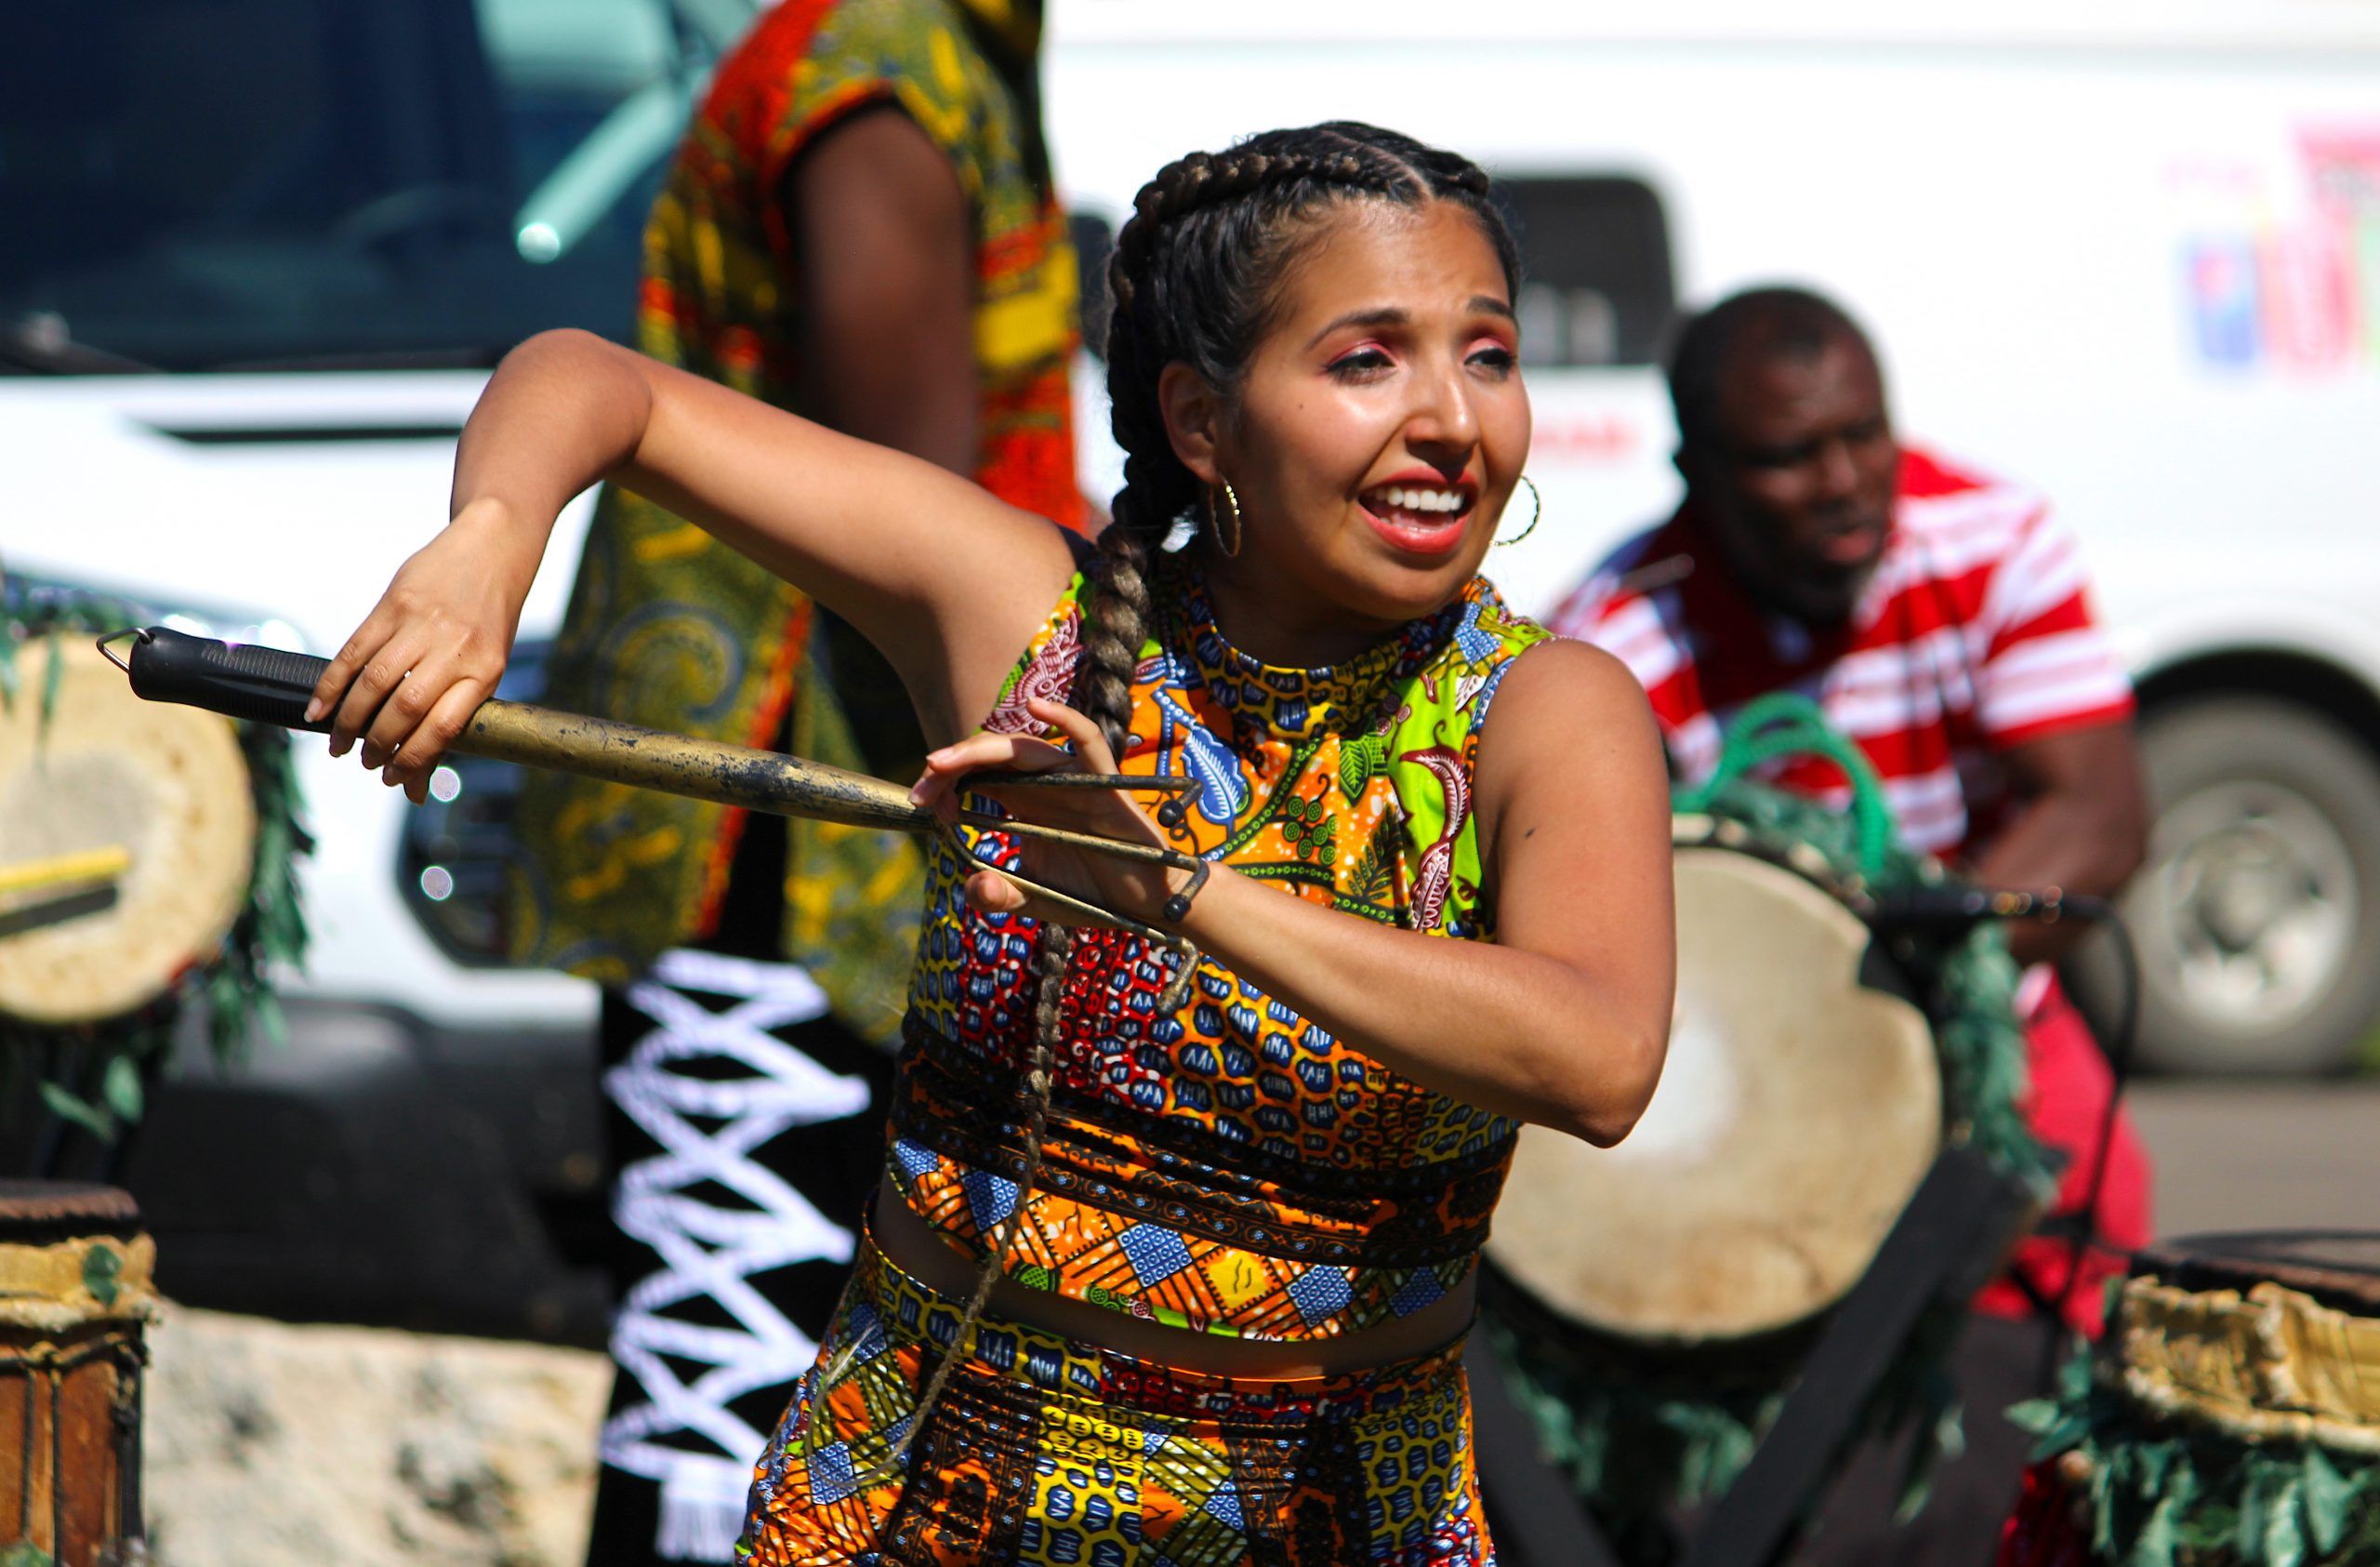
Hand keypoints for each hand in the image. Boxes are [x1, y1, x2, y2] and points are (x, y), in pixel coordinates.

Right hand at [307, 498, 534, 803]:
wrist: (493, 546)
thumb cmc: (490, 618)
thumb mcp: (488, 662)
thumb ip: (456, 707)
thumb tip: (422, 771)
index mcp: (485, 670)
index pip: (444, 726)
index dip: (416, 758)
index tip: (397, 780)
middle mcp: (455, 648)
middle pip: (405, 707)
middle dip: (378, 743)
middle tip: (365, 762)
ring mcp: (422, 623)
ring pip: (375, 681)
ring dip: (349, 719)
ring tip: (339, 744)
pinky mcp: (394, 603)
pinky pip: (354, 650)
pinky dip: (332, 684)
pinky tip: (319, 710)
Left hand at [910, 697, 1181, 927]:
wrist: (1146, 904)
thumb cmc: (1094, 894)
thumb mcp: (1034, 898)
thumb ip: (1002, 895)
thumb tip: (972, 888)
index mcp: (1024, 802)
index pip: (976, 777)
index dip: (944, 783)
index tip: (920, 804)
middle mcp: (1045, 783)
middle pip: (992, 757)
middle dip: (952, 765)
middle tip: (921, 782)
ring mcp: (1074, 779)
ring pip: (1024, 749)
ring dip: (981, 750)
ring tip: (944, 762)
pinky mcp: (1105, 783)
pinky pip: (1087, 741)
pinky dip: (1065, 718)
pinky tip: (1037, 705)